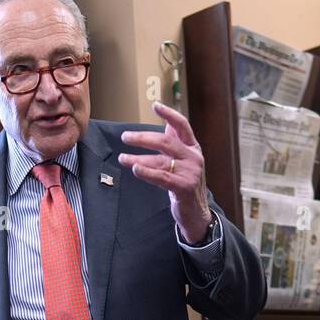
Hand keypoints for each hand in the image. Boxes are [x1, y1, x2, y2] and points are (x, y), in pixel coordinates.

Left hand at [117, 101, 212, 243]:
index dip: (169, 114)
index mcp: (193, 148)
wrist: (197, 213)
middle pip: (166, 141)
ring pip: (160, 160)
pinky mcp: (184, 187)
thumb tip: (167, 123)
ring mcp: (190, 173)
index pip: (182, 125)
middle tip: (125, 137)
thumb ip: (177, 143)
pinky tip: (135, 168)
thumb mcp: (184, 161)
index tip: (155, 106)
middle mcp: (194, 157)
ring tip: (122, 158)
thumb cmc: (186, 184)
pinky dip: (147, 172)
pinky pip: (162, 177)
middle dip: (143, 138)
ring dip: (138, 158)